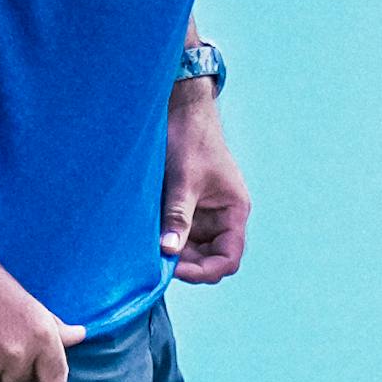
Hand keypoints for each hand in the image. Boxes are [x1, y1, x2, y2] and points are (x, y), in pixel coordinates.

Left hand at [161, 77, 251, 287]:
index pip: (229, 256)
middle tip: (158, 264)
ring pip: (191, 251)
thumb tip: (169, 251)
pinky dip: (164, 241)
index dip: (206, 270)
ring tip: (150, 253)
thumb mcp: (184, 180)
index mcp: (233, 211)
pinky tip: (148, 242)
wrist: (179, 111)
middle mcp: (221, 218)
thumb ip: (178, 216)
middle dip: (187, 265)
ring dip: (174, 255)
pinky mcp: (183, 209)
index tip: (178, 269)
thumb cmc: (190, 140)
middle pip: (209, 259)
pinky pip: (177, 235)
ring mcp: (202, 215)